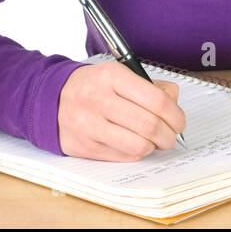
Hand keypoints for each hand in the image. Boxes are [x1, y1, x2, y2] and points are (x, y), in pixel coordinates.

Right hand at [58, 61, 185, 161]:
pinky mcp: (84, 146)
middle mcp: (98, 99)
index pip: (156, 100)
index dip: (175, 115)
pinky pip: (123, 156)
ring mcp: (89, 125)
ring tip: (153, 141)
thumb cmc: (93, 87)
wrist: (51, 98)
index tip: (179, 121)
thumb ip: (150, 86)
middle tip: (171, 135)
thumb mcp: (119, 74)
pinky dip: (136, 153)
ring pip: (138, 145)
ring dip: (153, 146)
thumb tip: (174, 100)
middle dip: (169, 135)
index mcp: (111, 76)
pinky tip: (134, 144)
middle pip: (150, 125)